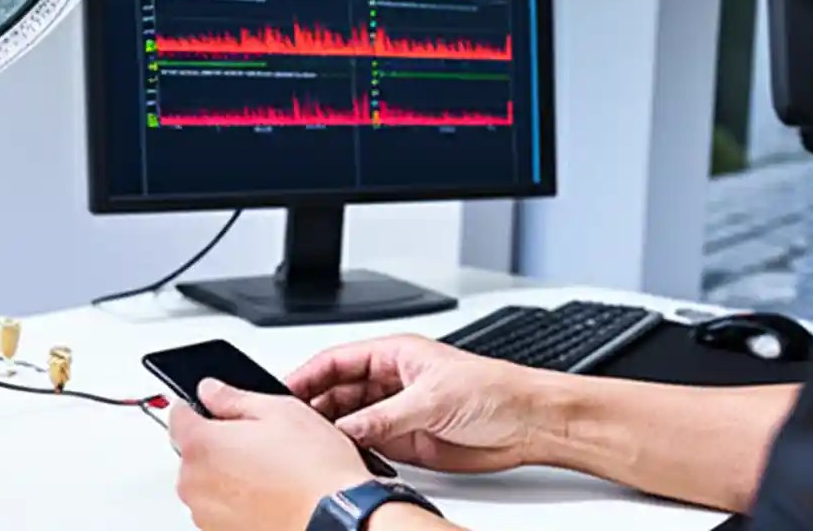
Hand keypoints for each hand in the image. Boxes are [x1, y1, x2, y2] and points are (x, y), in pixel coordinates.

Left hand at [169, 378, 372, 530]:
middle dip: (217, 441)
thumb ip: (233, 397)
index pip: (178, 413)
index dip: (199, 405)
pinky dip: (236, 501)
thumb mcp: (280, 410)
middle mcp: (194, 483)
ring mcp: (205, 514)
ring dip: (227, 473)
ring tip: (271, 470)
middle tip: (259, 440)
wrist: (337, 520)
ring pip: (206, 481)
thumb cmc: (314, 471)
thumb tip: (211, 390)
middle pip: (192, 450)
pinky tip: (269, 494)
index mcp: (201, 444)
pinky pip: (220, 508)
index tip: (215, 407)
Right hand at [287, 334, 554, 473]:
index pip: (337, 360)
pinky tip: (343, 457)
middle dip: (313, 405)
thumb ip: (384, 416)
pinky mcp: (405, 440)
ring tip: (313, 443)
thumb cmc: (494, 390)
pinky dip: (352, 451)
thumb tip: (346, 427)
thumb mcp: (432, 399)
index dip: (308, 374)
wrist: (527, 423)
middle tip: (291, 424)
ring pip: (348, 419)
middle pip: (337, 391)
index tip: (284, 391)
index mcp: (394, 355)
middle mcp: (391, 381)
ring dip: (332, 431)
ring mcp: (396, 411)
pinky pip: (367, 444)